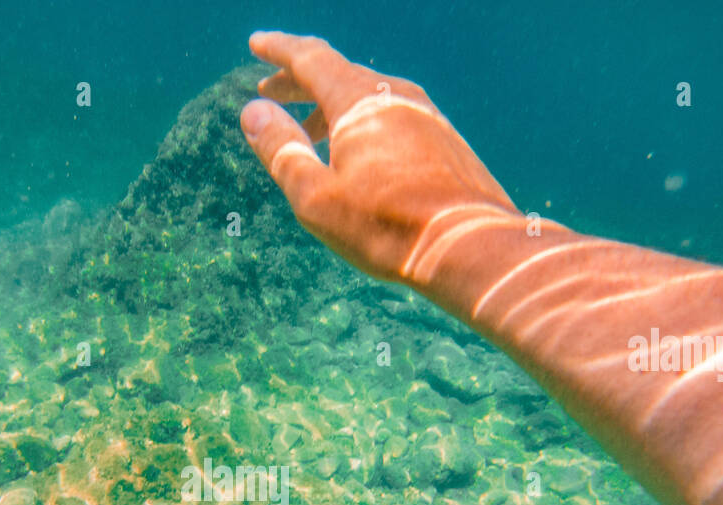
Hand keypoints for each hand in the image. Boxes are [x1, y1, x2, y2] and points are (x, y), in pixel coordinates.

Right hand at [241, 31, 519, 285]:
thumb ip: (281, 149)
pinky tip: (361, 151)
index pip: (309, 59)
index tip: (257, 43)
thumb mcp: (315, 196)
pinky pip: (393, 114)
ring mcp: (425, 113)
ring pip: (368, 96)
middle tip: (270, 90)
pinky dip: (364, 121)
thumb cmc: (385, 225)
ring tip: (310, 129)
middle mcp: (394, 94)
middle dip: (299, 80)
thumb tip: (254, 111)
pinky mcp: (444, 138)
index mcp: (357, 100)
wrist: (468, 244)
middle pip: (338, 73)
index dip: (279, 50)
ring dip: (331, 105)